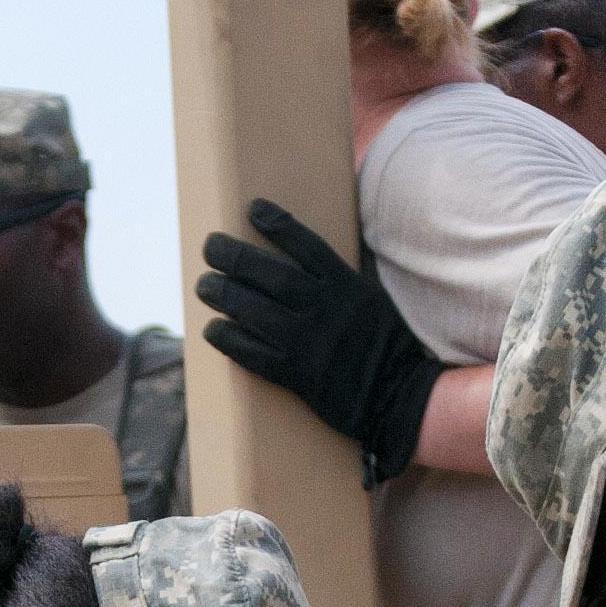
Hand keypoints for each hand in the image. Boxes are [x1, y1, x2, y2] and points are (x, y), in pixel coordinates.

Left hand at [199, 200, 441, 482]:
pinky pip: (254, 354)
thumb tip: (314, 254)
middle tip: (210, 246)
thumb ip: (346, 276)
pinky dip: (230, 340)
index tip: (252, 208)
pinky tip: (212, 330)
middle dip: (235, 256)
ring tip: (204, 285)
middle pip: (271, 274)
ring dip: (224, 295)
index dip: (277, 224)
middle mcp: (325, 309)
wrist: (401, 398)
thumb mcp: (374, 298)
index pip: (307, 246)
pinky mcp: (298, 376)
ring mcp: (310, 343)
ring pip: (255, 311)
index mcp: (347, 286)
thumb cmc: (388, 345)